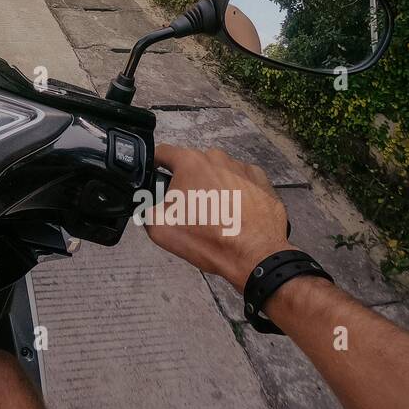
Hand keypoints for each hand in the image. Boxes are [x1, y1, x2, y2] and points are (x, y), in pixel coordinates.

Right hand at [145, 144, 295, 288]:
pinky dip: (236, 192)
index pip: (162, 153)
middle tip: (188, 208)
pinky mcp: (262, 181)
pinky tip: (236, 212)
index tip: (155, 178)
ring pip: (218, 172)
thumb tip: (148, 204)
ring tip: (216, 213)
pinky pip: (241, 181)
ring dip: (213, 186)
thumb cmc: (207, 239)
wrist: (254, 256)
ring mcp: (242, 167)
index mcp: (190, 162)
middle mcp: (217, 157)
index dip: (153, 165)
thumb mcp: (159, 228)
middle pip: (192, 165)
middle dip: (187, 181)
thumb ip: (145, 208)